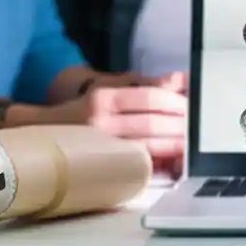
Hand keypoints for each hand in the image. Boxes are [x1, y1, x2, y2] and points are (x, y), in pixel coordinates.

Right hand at [50, 73, 187, 176]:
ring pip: (146, 147)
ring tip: (191, 144)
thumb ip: (148, 84)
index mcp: (105, 98)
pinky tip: (172, 159)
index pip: (149, 97)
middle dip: (180, 127)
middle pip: (151, 124)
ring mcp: (99, 146)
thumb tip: (180, 80)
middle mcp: (100, 122)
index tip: (192, 106)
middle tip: (200, 128)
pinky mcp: (100, 166)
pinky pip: (135, 164)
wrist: (45, 130)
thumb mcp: (112, 86)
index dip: (176, 102)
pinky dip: (157, 162)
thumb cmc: (87, 106)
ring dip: (173, 146)